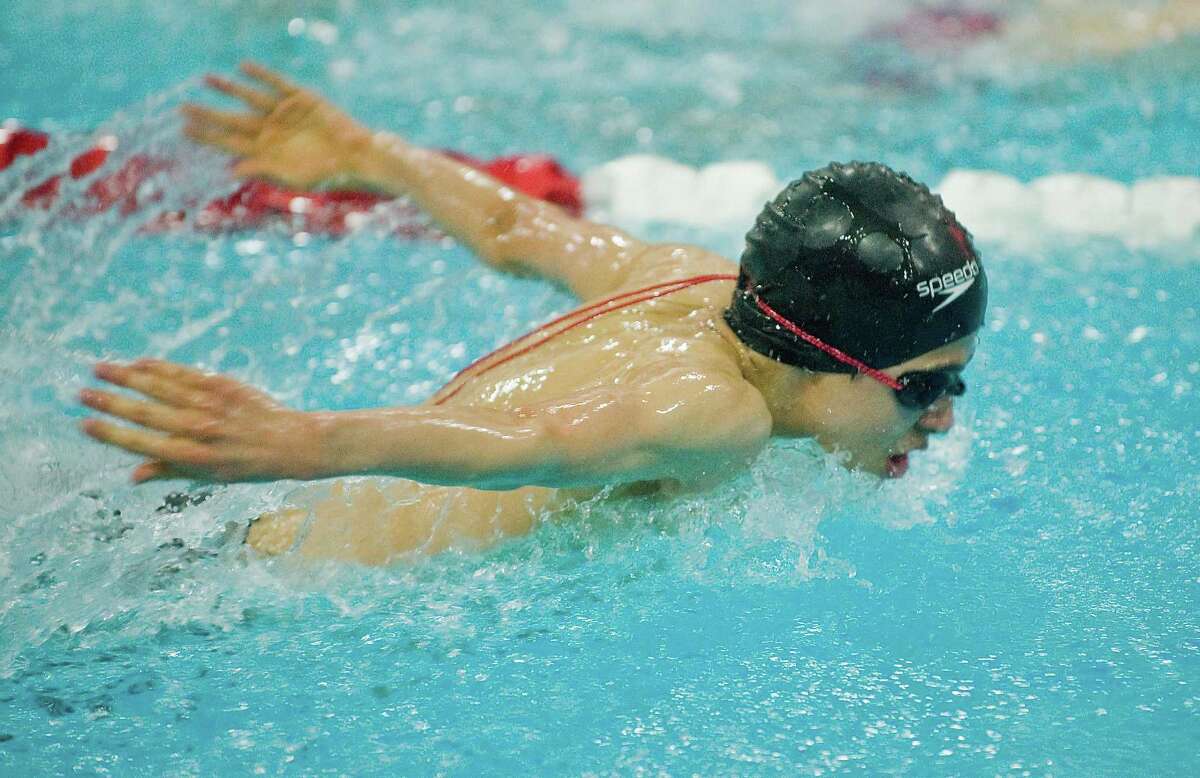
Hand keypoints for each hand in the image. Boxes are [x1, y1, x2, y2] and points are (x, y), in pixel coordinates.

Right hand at [79, 359, 322, 483]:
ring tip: (99, 369)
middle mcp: (200, 430)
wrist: (291, 443)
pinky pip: (186, 373)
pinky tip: (139, 362)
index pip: (143, 444)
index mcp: (193, 457)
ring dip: (128, 377)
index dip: (112, 434)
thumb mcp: (210, 476)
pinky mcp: (224, 385)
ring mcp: (212, 405)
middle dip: (111, 403)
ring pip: (162, 387)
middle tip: (82, 393)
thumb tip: (132, 476)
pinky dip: (161, 367)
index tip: (85, 424)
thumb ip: (170, 471)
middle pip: (147, 412)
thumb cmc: (247, 464)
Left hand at [181, 61, 372, 189]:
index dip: (207, 135)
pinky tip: (243, 67)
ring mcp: (284, 114)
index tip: (185, 129)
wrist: (356, 158)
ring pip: (250, 98)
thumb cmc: (326, 174)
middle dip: (208, 114)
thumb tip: (232, 170)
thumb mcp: (294, 178)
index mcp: (265, 151)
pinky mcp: (301, 99)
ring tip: (208, 79)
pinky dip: (261, 75)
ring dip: (229, 89)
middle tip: (183, 107)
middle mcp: (270, 131)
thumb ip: (263, 171)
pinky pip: (276, 84)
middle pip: (233, 120)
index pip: (229, 142)